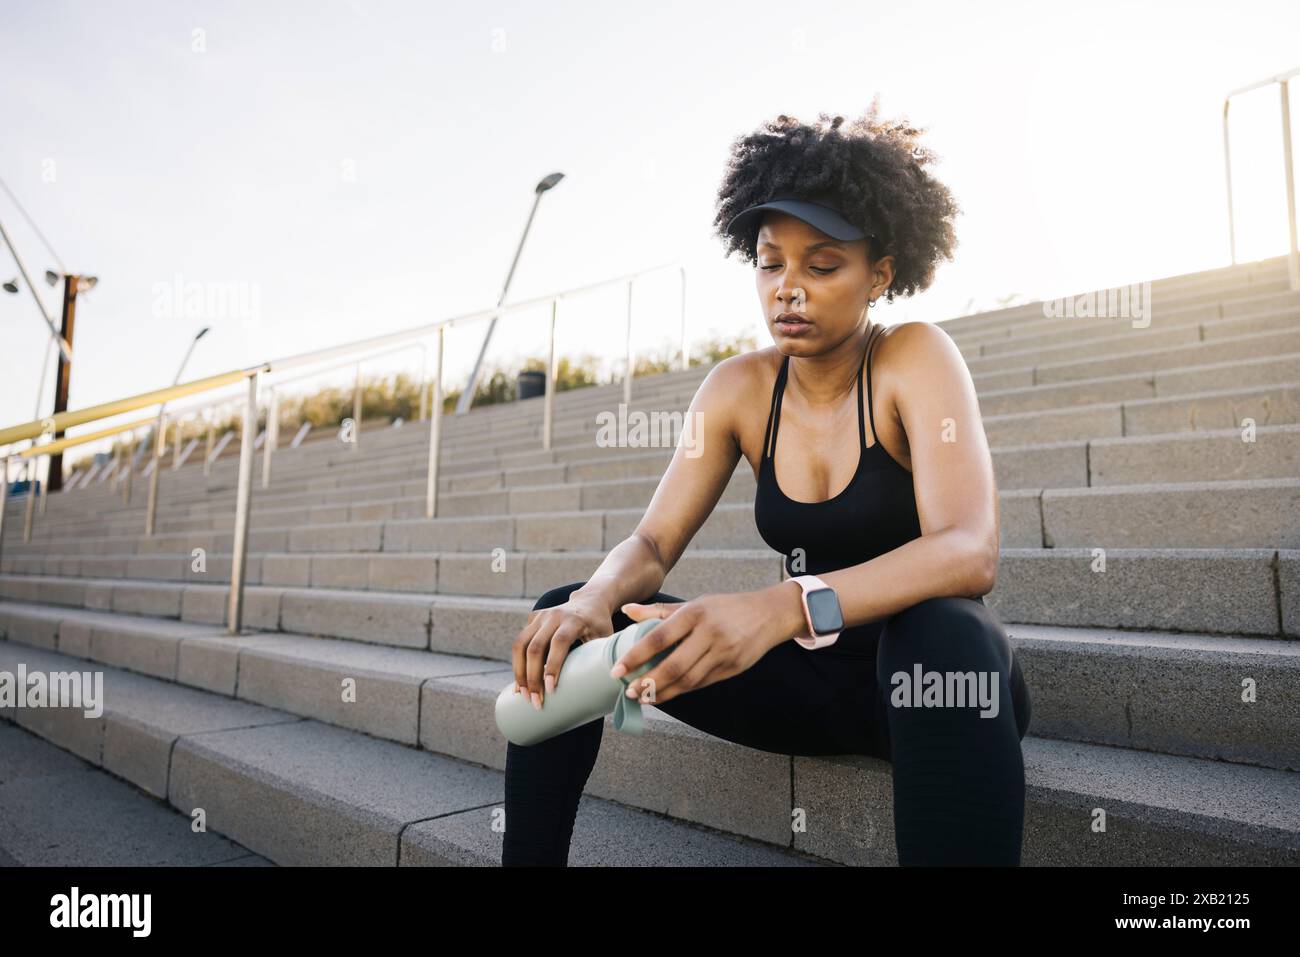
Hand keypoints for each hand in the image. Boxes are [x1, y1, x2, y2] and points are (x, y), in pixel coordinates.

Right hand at [512, 593, 614, 709]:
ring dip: (519, 673)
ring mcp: (540, 616)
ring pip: (520, 645)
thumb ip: (601, 657)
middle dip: (532, 677)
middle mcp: (554, 616)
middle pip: (535, 647)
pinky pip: (519, 643)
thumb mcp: (605, 637)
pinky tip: (520, 683)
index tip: (550, 690)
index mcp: (574, 619)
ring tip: (522, 695)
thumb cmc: (599, 625)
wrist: (590, 600)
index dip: (552, 666)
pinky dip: (517, 664)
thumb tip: (604, 688)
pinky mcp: (532, 619)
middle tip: (535, 702)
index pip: (559, 642)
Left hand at [609, 586, 800, 706]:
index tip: (617, 670)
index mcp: (695, 613)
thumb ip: (658, 611)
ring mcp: (723, 652)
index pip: (659, 637)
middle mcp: (709, 633)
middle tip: (629, 692)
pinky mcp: (733, 668)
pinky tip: (667, 694)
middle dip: (649, 683)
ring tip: (644, 698)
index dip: (636, 656)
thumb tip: (627, 611)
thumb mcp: (693, 604)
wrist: (770, 614)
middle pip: (674, 665)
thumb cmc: (725, 608)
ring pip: (688, 680)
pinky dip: (682, 691)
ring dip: (664, 692)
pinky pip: (702, 683)